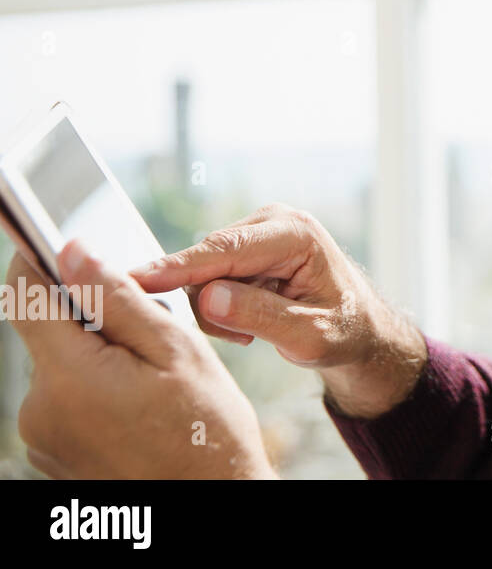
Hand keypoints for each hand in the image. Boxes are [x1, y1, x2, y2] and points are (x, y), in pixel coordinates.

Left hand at [6, 242, 274, 478]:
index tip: (64, 244)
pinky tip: (138, 405)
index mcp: (70, 377)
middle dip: (92, 318)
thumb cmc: (206, 432)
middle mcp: (39, 408)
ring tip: (151, 381)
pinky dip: (95, 387)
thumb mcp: (176, 351)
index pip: (24, 295)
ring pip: (59, 364)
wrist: (211, 503)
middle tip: (150, 336)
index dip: (40, 260)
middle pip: (48, 330)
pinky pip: (63, 398)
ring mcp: (40, 436)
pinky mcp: (50, 451)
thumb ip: (119, 299)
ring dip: (96, 356)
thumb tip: (74, 252)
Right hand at [131, 203, 426, 418]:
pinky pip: (208, 276)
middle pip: (207, 260)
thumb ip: (261, 317)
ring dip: (218, 309)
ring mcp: (257, 231)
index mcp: (295, 234)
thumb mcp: (310, 336)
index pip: (224, 250)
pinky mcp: (244, 246)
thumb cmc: (344, 331)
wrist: (358, 327)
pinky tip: (251, 321)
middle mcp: (273, 222)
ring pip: (203, 271)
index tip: (136, 278)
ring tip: (255, 330)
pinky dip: (221, 305)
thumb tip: (208, 298)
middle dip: (212, 304)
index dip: (178, 267)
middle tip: (244, 337)